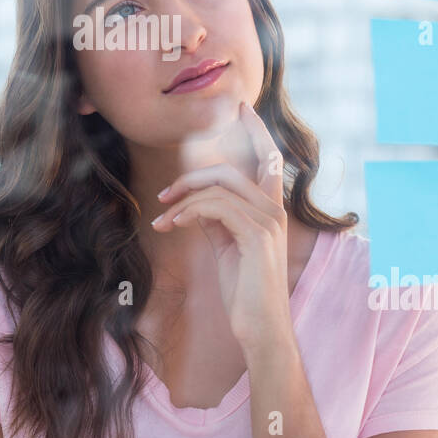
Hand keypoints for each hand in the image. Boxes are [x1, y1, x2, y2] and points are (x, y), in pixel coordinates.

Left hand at [151, 101, 290, 350]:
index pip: (268, 159)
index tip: (241, 107)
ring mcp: (268, 223)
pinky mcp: (255, 237)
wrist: (261, 330)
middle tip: (165, 194)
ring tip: (163, 217)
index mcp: (271, 210)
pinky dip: (186, 212)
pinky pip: (214, 207)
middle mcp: (275, 211)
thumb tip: (196, 202)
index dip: (256, 130)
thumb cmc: (245, 292)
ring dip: (183, 198)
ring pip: (220, 186)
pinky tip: (170, 226)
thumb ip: (218, 220)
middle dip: (193, 175)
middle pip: (233, 169)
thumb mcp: (228, 247)